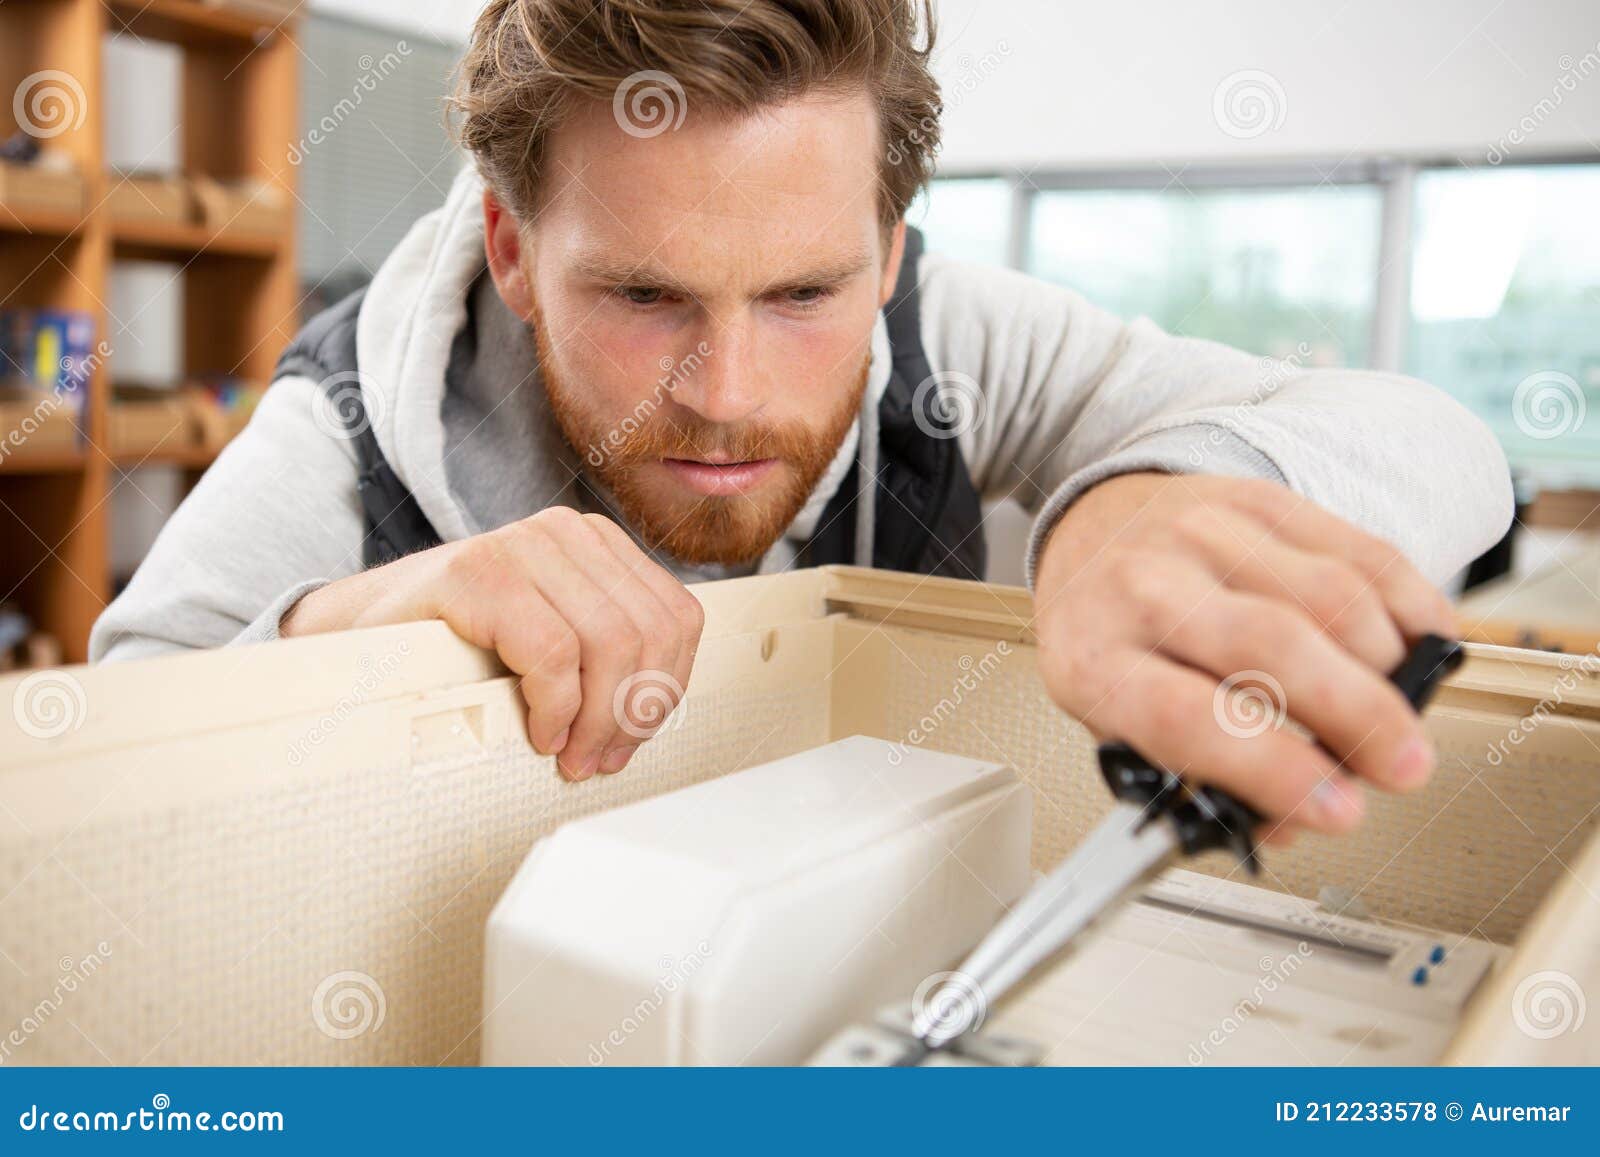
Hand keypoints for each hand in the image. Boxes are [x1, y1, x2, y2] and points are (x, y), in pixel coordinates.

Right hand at [281, 506, 703, 780]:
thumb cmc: (459, 648)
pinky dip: (555, 707)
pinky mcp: (477, 572)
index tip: (629, 741)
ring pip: (611, 643)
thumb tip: (655, 714)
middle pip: (650, 634)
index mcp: (598, 545)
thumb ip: (606, 656)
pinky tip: (538, 732)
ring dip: (596, 719)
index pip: (678, 619)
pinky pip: (553, 653)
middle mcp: (567, 533)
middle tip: (596, 759)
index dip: (665, 691)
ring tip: (569, 754)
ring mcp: (521, 545)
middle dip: (632, 713)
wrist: (360, 637)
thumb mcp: (552, 642)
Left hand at [1032, 473, 1456, 842]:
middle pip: (1273, 646)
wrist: (1093, 531)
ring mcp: (1205, 534)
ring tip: (1403, 715)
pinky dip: (1409, 604)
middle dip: (1359, 718)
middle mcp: (1146, 586)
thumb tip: (1292, 820)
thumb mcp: (1117, 722)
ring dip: (1389, 667)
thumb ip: (1202, 775)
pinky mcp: (1260, 501)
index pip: (1189, 718)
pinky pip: (1359, 550)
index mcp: (1099, 659)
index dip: (1275, 772)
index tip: (1339, 812)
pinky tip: (1423, 645)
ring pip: (1328, 595)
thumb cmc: (1113, 640)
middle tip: (1404, 767)